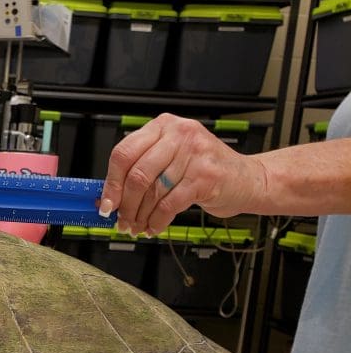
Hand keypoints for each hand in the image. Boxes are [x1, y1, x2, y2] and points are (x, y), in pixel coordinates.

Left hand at [98, 113, 267, 235]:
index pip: (124, 153)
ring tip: (137, 226)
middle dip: (125, 204)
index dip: (111, 182)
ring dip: (140, 216)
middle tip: (122, 220)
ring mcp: (194, 154)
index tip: (106, 203)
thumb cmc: (204, 169)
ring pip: (152, 192)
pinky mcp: (205, 176)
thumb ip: (142, 169)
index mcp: (163, 126)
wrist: (247, 178)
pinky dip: (157, 220)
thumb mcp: (171, 158)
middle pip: (137, 175)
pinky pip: (169, 204)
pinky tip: (154, 226)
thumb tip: (110, 196)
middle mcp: (178, 135)